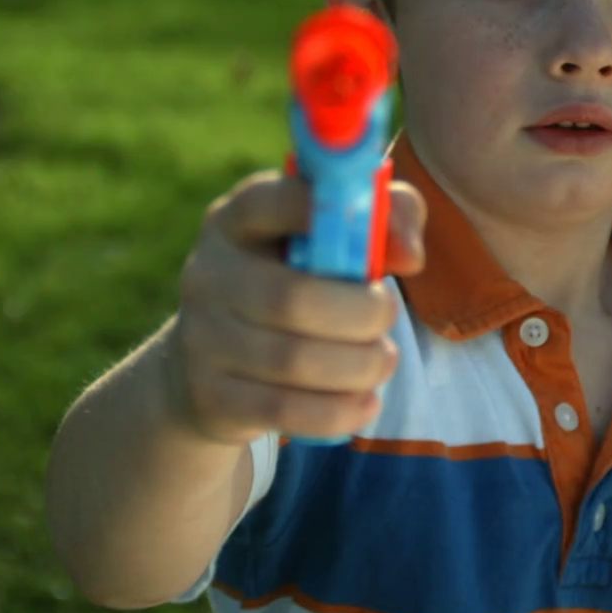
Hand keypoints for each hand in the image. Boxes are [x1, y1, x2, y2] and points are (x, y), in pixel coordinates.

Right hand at [162, 169, 426, 446]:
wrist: (210, 366)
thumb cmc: (296, 283)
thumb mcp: (331, 239)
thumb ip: (384, 218)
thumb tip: (409, 253)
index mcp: (236, 219)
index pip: (270, 201)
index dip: (323, 212)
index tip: (368, 235)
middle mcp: (208, 273)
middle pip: (292, 298)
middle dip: (362, 314)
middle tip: (387, 318)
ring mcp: (201, 338)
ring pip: (293, 360)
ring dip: (358, 366)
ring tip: (381, 361)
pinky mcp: (209, 396)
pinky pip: (283, 410)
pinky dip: (338, 411)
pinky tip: (365, 403)